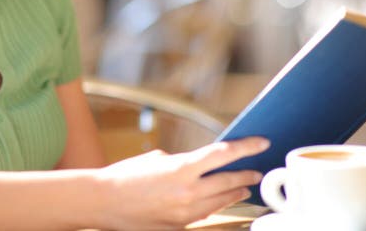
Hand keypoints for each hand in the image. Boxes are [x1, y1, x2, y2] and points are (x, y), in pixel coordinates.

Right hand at [96, 137, 269, 230]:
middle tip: (257, 171)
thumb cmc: (125, 176)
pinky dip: (212, 206)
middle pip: (229, 181)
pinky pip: (203, 215)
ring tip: (243, 187)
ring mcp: (185, 212)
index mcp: (182, 168)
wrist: (103, 202)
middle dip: (246, 175)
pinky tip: (217, 202)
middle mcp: (188, 191)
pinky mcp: (179, 227)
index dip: (247, 147)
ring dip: (234, 192)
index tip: (262, 143)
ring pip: (220, 202)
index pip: (224, 154)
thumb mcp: (157, 159)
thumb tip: (196, 168)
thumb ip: (182, 163)